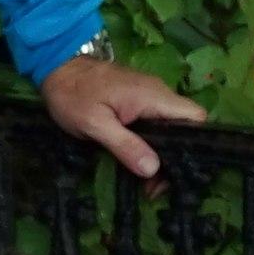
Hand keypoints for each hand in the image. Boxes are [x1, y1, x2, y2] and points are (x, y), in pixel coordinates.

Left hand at [41, 48, 205, 183]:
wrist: (57, 66)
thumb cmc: (73, 94)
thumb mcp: (94, 123)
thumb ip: (125, 145)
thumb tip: (152, 169)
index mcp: (153, 97)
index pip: (195, 117)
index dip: (196, 143)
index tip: (177, 170)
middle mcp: (158, 94)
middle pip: (186, 127)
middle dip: (175, 159)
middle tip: (155, 187)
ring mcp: (149, 96)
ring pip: (171, 128)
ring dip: (163, 155)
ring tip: (146, 182)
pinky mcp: (139, 101)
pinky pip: (157, 124)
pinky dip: (153, 145)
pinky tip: (139, 162)